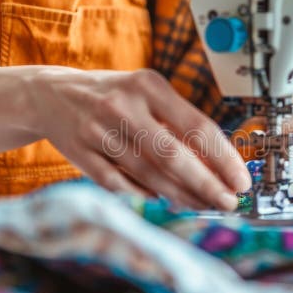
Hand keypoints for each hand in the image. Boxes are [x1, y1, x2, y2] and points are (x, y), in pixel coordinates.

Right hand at [29, 67, 250, 210]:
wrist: (51, 94)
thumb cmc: (113, 96)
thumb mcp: (147, 93)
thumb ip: (179, 122)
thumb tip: (219, 163)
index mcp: (148, 86)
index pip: (196, 126)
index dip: (223, 158)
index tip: (241, 180)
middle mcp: (123, 106)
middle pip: (173, 155)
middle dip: (206, 184)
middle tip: (227, 202)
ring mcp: (98, 131)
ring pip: (148, 174)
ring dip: (181, 195)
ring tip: (203, 206)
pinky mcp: (80, 154)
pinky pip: (119, 184)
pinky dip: (145, 195)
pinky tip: (164, 201)